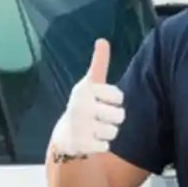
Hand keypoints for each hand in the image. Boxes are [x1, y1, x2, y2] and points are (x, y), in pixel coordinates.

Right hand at [50, 40, 124, 158]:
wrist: (66, 133)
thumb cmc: (85, 104)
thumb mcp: (91, 83)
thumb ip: (99, 64)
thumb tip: (102, 40)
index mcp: (85, 90)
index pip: (119, 97)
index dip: (115, 101)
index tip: (103, 100)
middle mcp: (80, 106)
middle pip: (120, 116)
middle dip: (114, 118)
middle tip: (99, 117)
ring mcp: (80, 125)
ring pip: (114, 131)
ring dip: (108, 132)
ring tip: (95, 128)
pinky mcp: (81, 144)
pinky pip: (107, 146)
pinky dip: (102, 145)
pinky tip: (91, 140)